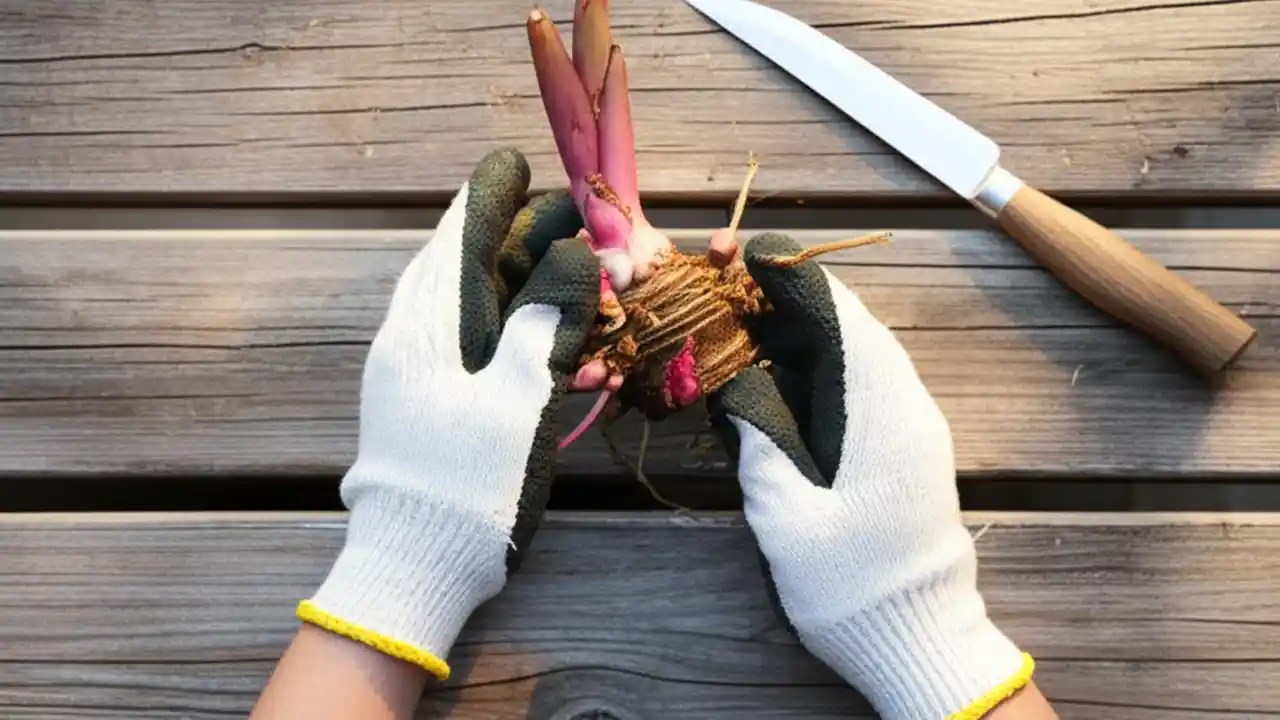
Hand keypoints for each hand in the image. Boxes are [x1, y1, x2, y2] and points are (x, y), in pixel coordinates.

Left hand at [297, 149, 597, 679]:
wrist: (412, 564)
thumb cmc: (469, 482)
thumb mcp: (518, 399)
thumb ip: (545, 322)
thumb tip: (572, 253)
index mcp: (430, 325)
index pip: (460, 235)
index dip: (492, 196)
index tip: (518, 163)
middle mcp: (409, 336)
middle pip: (459, 261)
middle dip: (510, 234)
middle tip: (562, 218)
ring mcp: (405, 369)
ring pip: (455, 298)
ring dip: (502, 274)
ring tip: (548, 261)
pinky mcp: (412, 399)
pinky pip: (452, 333)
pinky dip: (491, 315)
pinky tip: (517, 324)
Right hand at [710, 234, 1033, 719]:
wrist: (920, 643)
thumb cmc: (854, 589)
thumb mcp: (788, 519)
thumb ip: (761, 442)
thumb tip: (736, 383)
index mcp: (885, 416)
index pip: (843, 318)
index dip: (793, 277)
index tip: (746, 252)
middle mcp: (907, 408)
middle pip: (850, 325)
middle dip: (789, 296)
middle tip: (725, 282)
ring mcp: (910, 427)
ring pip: (855, 352)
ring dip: (801, 328)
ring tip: (738, 317)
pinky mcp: (903, 449)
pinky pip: (859, 384)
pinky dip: (814, 365)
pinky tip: (771, 372)